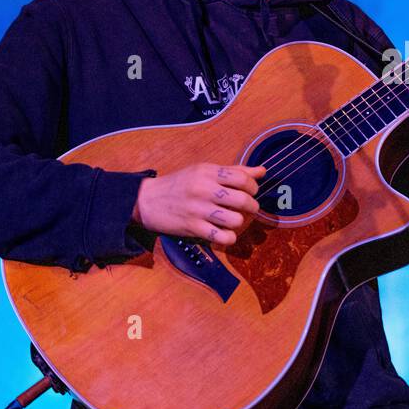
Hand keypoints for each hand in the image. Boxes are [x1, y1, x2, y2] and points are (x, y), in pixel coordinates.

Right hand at [132, 163, 265, 245]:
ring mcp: (198, 209)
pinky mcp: (192, 227)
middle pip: (243, 200)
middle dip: (252, 207)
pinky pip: (222, 237)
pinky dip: (229, 237)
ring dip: (239, 223)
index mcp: (208, 172)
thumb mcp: (203, 171)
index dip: (253, 187)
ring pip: (236, 220)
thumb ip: (233, 171)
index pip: (243, 178)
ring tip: (233, 220)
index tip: (251, 192)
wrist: (146, 200)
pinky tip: (224, 232)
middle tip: (248, 209)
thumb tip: (262, 171)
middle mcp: (204, 189)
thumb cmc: (180, 184)